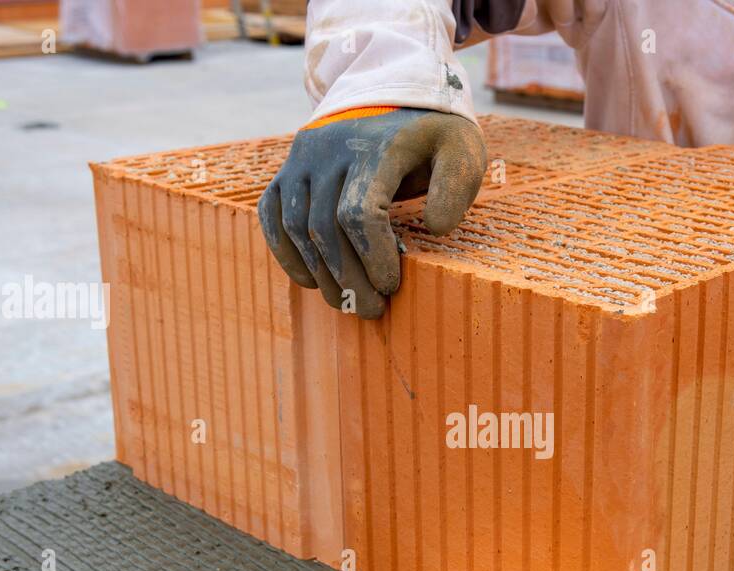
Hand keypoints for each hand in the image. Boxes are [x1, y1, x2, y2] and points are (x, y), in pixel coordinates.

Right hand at [257, 108, 485, 318]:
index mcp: (376, 146)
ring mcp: (303, 158)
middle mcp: (329, 149)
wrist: (393, 98)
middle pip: (325, 227)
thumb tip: (434, 228)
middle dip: (348, 277)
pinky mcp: (287, 169)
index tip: (390, 285)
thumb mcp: (461, 150)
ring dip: (320, 274)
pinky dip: (286, 253)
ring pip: (296, 226)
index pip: (359, 211)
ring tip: (347, 303)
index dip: (372, 256)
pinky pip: (272, 215)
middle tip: (371, 310)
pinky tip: (311, 282)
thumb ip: (455, 187)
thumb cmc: (433, 137)